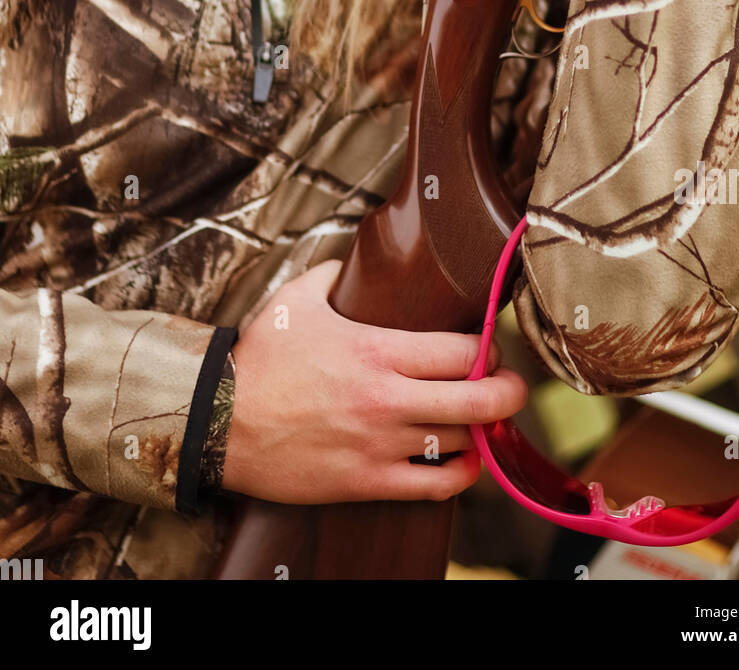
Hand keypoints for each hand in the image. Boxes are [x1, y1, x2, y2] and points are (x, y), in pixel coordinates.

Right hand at [222, 260, 527, 504]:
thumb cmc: (258, 360)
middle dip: (510, 392)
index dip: (488, 348)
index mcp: (376, 350)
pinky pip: (436, 486)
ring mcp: (379, 444)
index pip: (462, 351)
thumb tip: (351, 260)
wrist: (218, 423)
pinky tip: (465, 460)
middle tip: (512, 385)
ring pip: (463, 441)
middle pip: (479, 399)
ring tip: (482, 419)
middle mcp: (387, 398)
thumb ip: (333, 275)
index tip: (488, 347)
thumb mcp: (294, 300)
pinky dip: (462, 474)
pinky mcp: (366, 482)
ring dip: (482, 430)